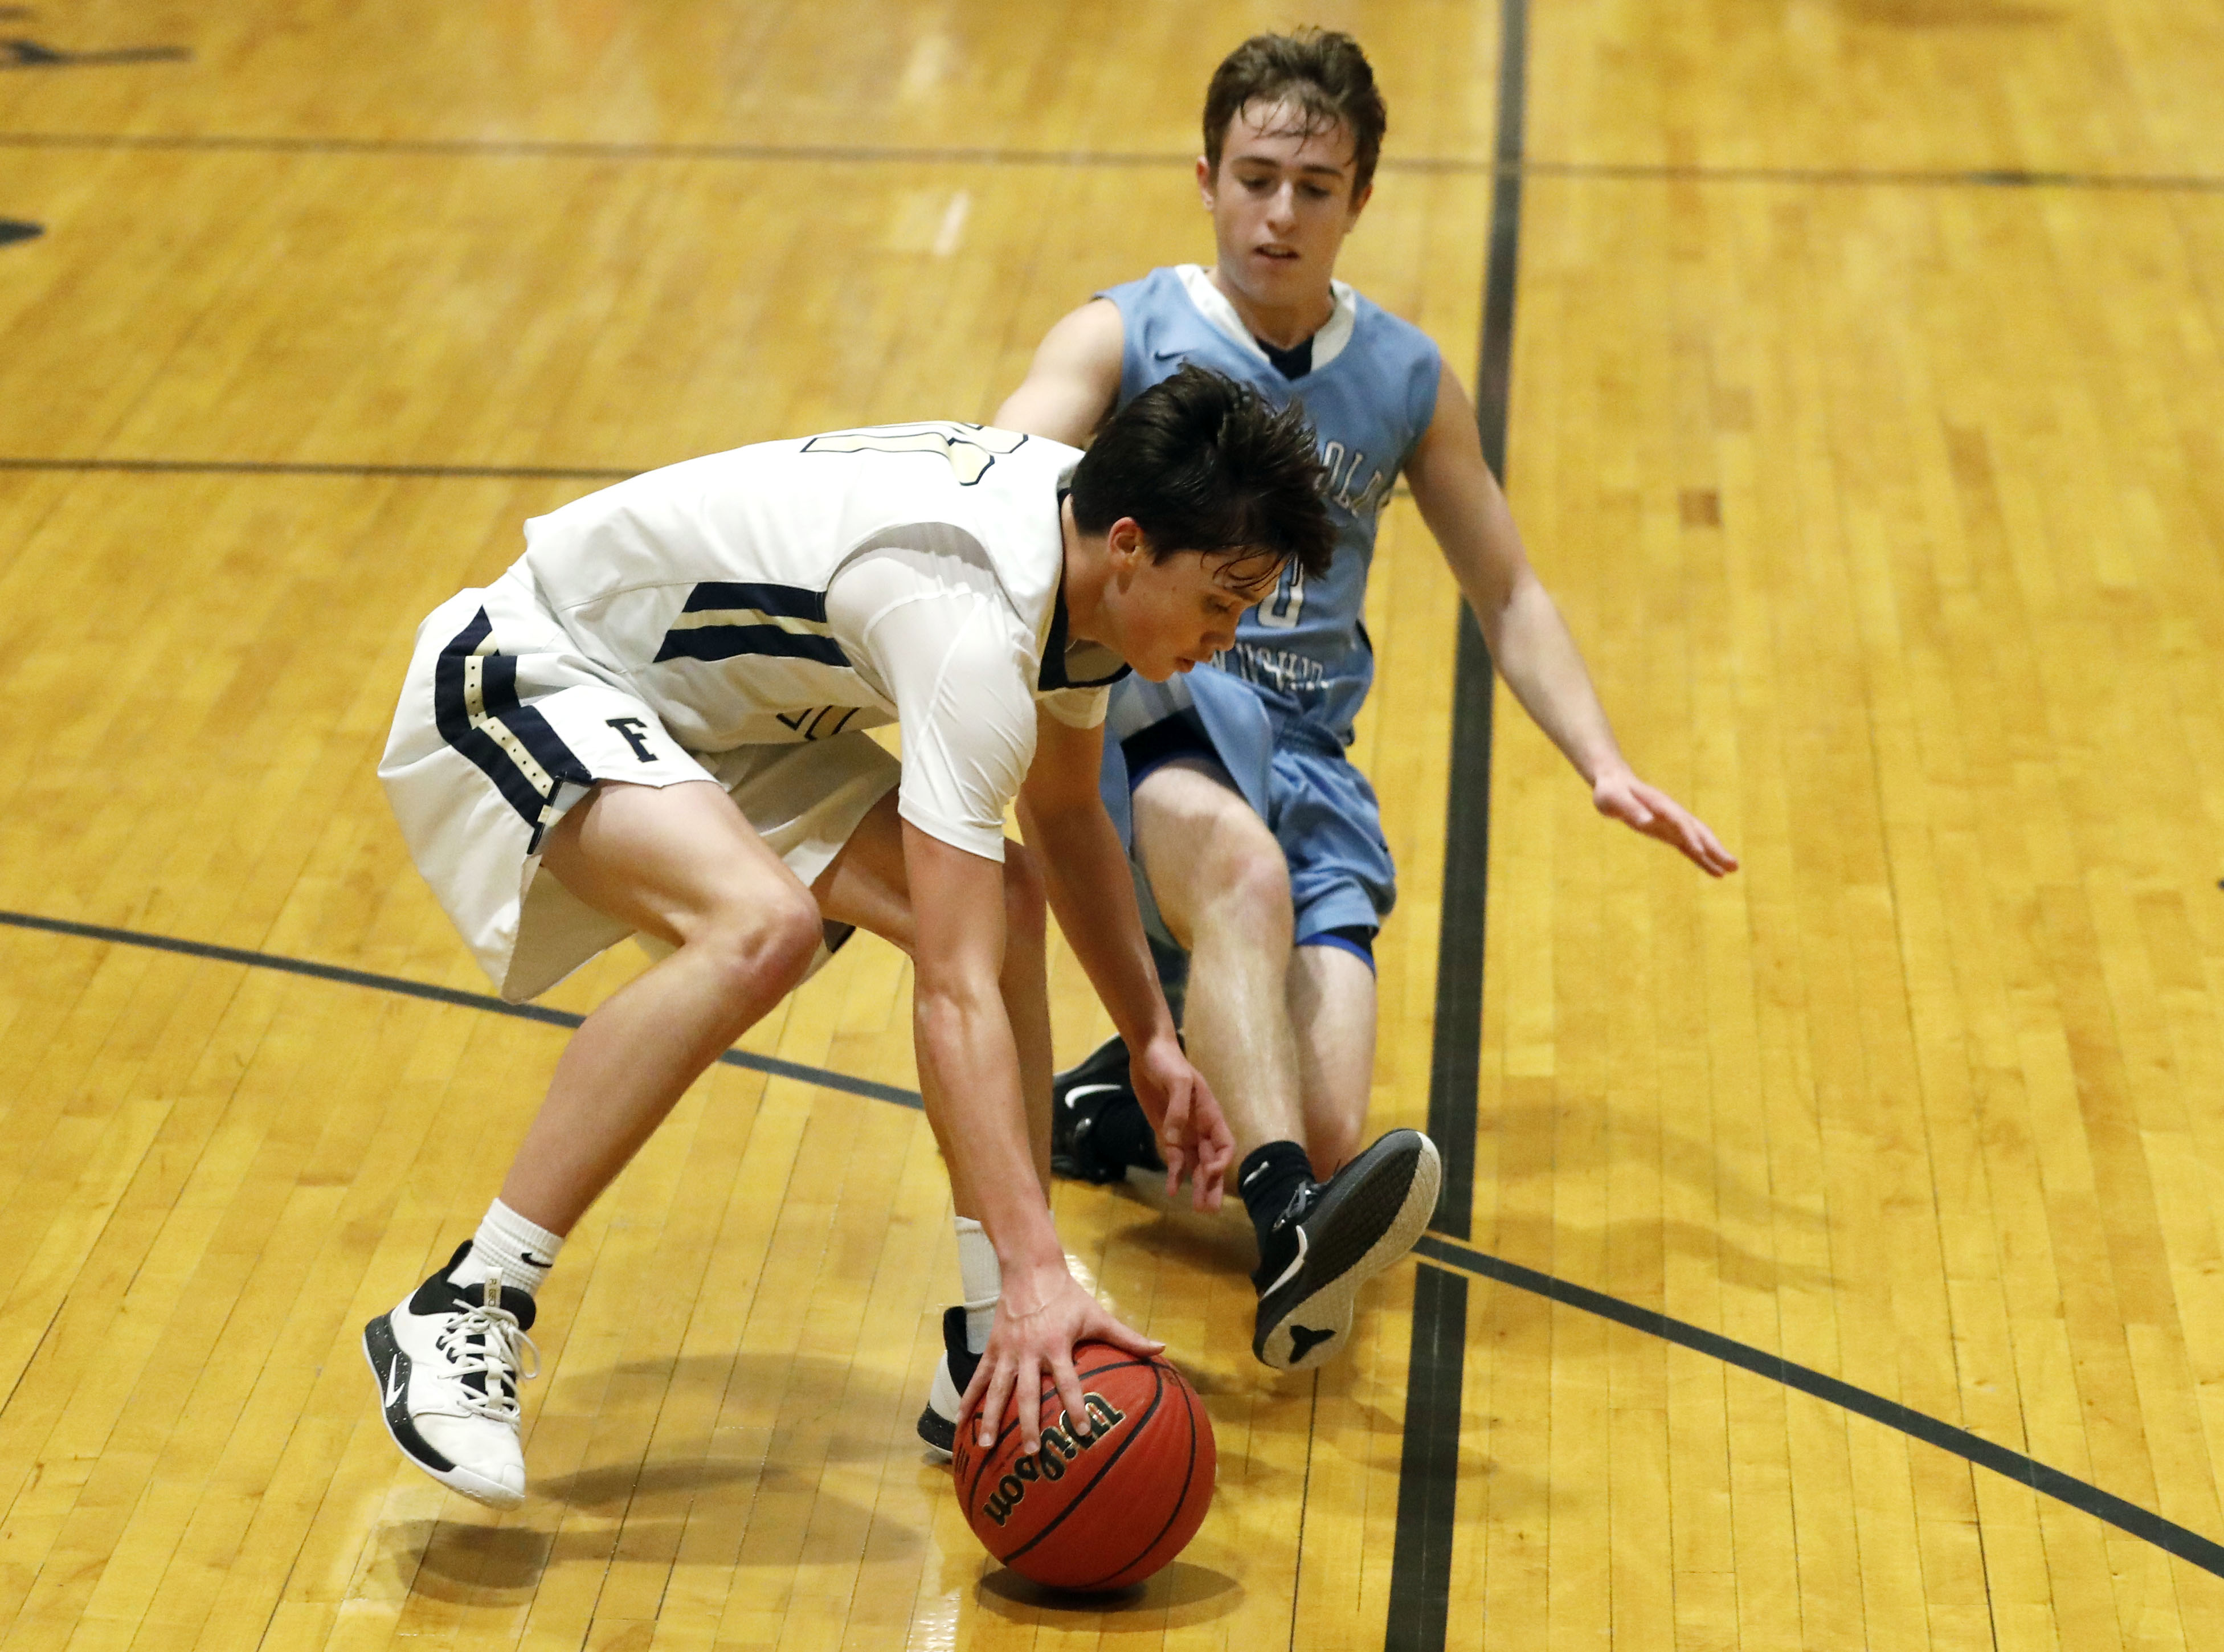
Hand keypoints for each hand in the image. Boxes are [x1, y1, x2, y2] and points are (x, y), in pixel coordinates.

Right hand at [958, 1258, 1163, 1453]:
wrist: (1031, 1269)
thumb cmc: (1068, 1296)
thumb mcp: (1098, 1315)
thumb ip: (1128, 1336)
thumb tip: (1162, 1349)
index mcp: (1057, 1345)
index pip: (1069, 1381)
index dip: (1075, 1406)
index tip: (1082, 1432)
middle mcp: (1030, 1352)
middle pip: (1029, 1393)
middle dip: (1029, 1423)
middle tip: (1032, 1452)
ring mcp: (1007, 1352)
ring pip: (997, 1390)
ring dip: (991, 1418)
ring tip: (986, 1445)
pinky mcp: (992, 1349)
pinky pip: (978, 1377)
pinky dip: (968, 1398)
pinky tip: (960, 1420)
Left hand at [1127, 1030, 1233, 1210]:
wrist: (1148, 1052)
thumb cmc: (1168, 1062)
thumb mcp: (1178, 1081)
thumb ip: (1179, 1110)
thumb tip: (1173, 1142)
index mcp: (1211, 1114)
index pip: (1225, 1145)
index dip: (1221, 1162)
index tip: (1209, 1172)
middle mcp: (1201, 1127)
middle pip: (1212, 1162)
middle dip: (1212, 1185)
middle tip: (1208, 1209)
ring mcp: (1184, 1131)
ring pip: (1195, 1165)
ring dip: (1198, 1185)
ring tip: (1198, 1208)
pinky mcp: (1166, 1132)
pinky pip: (1174, 1158)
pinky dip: (1174, 1174)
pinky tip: (1172, 1190)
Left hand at [1592, 769, 1738, 875]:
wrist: (1614, 783)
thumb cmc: (1610, 792)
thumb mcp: (1614, 799)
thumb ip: (1630, 809)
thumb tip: (1647, 821)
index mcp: (1660, 804)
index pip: (1679, 822)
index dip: (1689, 836)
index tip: (1700, 851)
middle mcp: (1672, 813)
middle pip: (1698, 831)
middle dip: (1715, 848)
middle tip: (1733, 865)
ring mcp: (1673, 823)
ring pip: (1699, 840)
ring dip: (1714, 854)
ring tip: (1733, 870)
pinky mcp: (1669, 832)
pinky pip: (1689, 847)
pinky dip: (1702, 859)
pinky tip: (1715, 872)